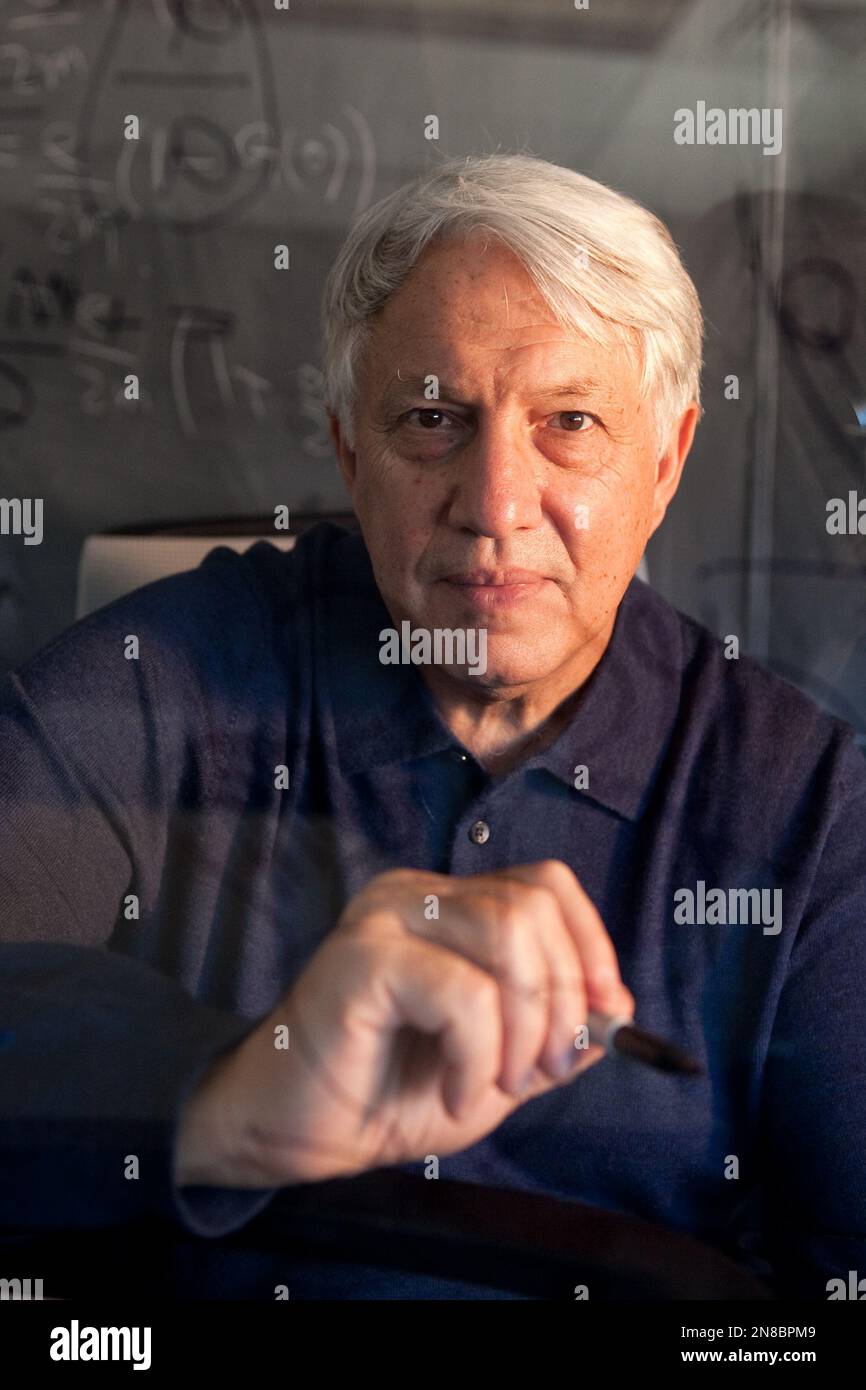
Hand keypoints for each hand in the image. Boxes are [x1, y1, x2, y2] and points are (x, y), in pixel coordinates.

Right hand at [175, 859, 633, 1189]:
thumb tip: (617, 1010)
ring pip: (507, 935)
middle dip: (563, 998)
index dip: (591, 944)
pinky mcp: (361, 958)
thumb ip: (555, 1036)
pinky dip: (479, 1053)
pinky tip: (457, 1091)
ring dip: (526, 1027)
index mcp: (448, 907)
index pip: (545, 884)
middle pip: (533, 906)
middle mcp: (415, 896)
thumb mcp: (499, 1068)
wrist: (296, 1135)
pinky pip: (462, 991)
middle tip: (542, 1072)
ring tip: (498, 1084)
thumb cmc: (390, 1096)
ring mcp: (384, 918)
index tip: (607, 1015)